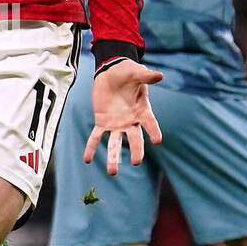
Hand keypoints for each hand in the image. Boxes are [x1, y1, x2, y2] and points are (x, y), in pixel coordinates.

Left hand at [84, 60, 163, 175]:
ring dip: (113, 157)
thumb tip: (160, 75)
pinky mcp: (102, 122)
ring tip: (112, 172)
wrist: (111, 73)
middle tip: (136, 162)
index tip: (157, 141)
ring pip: (115, 144)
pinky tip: (87, 160)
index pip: (150, 123)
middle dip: (136, 151)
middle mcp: (130, 122)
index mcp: (142, 111)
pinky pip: (96, 137)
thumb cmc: (128, 73)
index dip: (154, 131)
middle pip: (135, 139)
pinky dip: (91, 148)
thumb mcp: (136, 73)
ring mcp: (116, 124)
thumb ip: (146, 76)